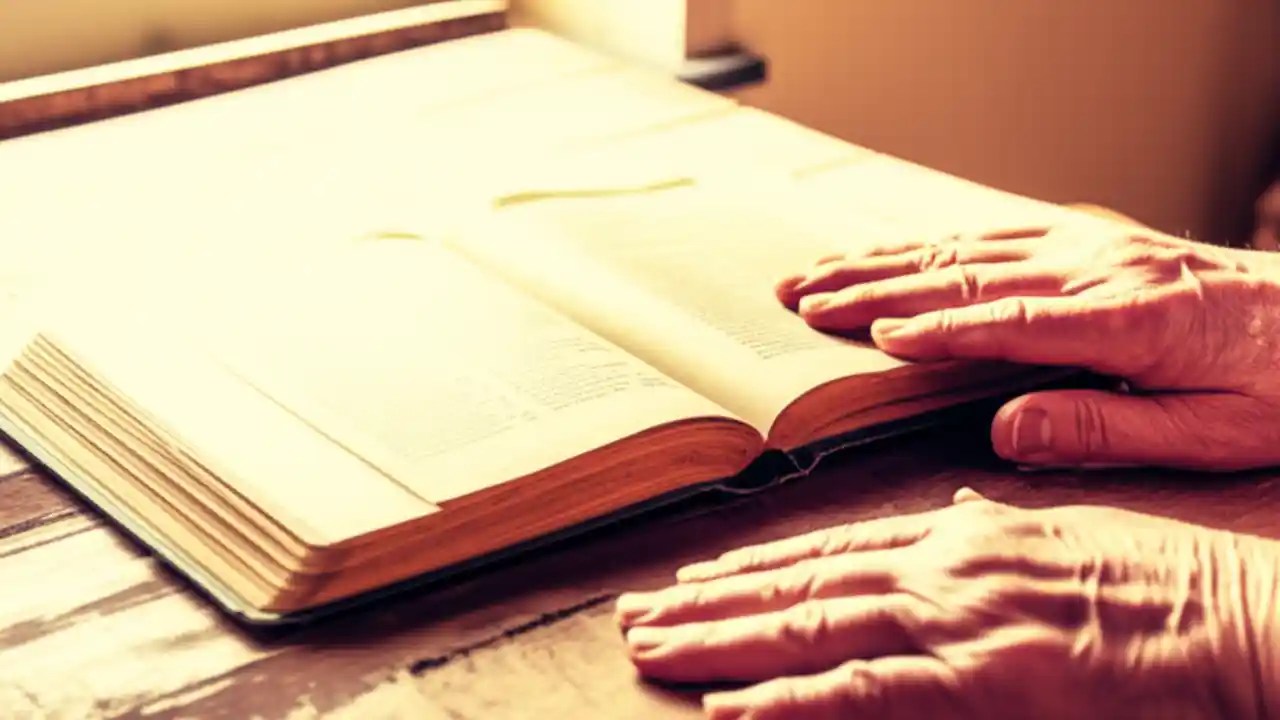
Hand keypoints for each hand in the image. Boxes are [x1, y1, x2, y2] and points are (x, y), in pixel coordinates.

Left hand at [616, 489, 1277, 719]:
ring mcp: (953, 623)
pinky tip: (732, 708)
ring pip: (807, 629)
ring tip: (649, 648)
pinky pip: (866, 695)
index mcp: (956, 534)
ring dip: (718, 640)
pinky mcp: (980, 684)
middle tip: (633, 611)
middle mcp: (937, 568)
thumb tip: (948, 509)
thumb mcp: (1061, 530)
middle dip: (707, 599)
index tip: (694, 574)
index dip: (752, 566)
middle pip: (797, 585)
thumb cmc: (1156, 579)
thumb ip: (989, 525)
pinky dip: (792, 702)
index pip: (827, 548)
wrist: (1231, 614)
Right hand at [775, 223, 1279, 469]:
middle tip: (802, 299)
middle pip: (966, 272)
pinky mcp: (1092, 238)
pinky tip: (890, 252)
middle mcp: (1099, 267)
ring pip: (967, 245)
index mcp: (1129, 318)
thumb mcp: (1209, 433)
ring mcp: (1092, 243)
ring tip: (816, 274)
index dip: (932, 331)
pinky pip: (995, 231)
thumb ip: (1104, 429)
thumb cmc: (1277, 387)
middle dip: (874, 287)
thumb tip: (1003, 432)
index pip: (1007, 322)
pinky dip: (931, 243)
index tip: (863, 337)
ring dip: (884, 260)